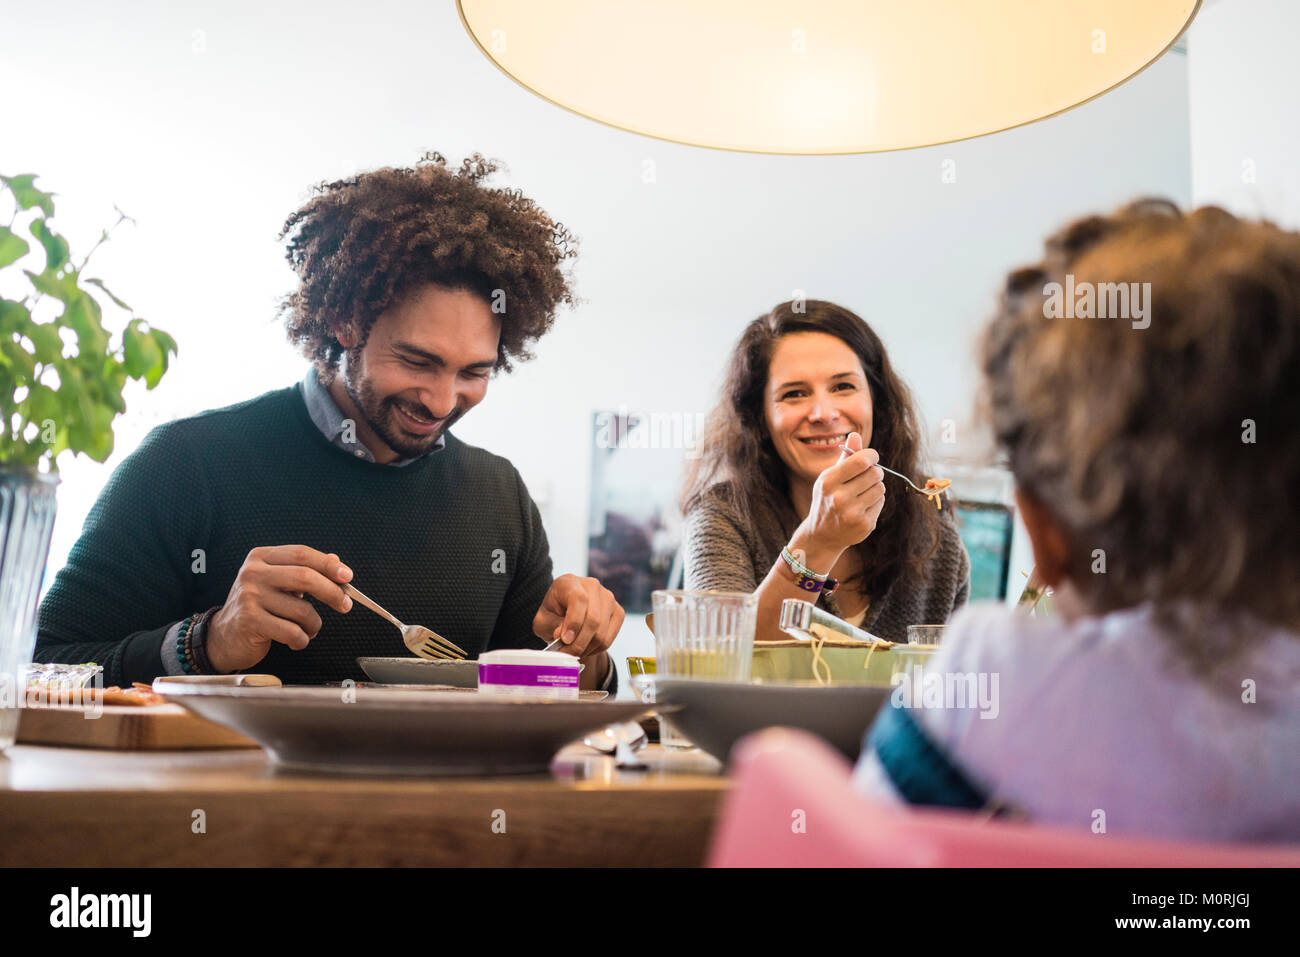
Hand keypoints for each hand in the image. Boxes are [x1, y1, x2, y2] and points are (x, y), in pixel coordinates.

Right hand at [206, 545, 353, 673]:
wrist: (223, 636)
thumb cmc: (256, 608)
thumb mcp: (277, 583)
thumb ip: (304, 570)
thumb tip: (336, 562)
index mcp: (261, 558)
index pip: (301, 554)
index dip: (328, 564)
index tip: (347, 576)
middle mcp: (253, 573)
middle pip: (305, 577)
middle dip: (332, 593)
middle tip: (345, 604)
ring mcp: (250, 597)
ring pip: (302, 610)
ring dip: (314, 624)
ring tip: (309, 629)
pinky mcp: (250, 622)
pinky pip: (292, 632)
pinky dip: (302, 640)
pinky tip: (296, 640)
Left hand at [532, 573, 624, 660]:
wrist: (565, 613)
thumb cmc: (553, 615)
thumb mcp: (544, 619)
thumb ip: (552, 626)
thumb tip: (565, 637)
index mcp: (570, 582)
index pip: (579, 599)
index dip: (573, 622)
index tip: (565, 639)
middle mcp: (592, 586)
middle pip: (593, 620)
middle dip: (578, 643)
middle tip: (566, 653)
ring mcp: (608, 598)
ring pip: (601, 633)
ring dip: (585, 648)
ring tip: (573, 652)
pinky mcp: (618, 612)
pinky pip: (609, 639)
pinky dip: (595, 649)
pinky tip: (584, 647)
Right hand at [793, 430, 885, 567]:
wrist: (822, 535)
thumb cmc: (827, 499)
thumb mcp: (830, 477)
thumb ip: (845, 457)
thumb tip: (855, 434)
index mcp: (829, 481)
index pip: (861, 460)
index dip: (871, 456)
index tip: (871, 458)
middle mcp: (839, 497)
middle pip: (875, 474)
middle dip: (874, 472)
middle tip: (867, 477)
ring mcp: (852, 513)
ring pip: (880, 488)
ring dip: (875, 488)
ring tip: (862, 493)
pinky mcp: (864, 524)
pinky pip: (880, 502)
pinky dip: (875, 501)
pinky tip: (863, 507)